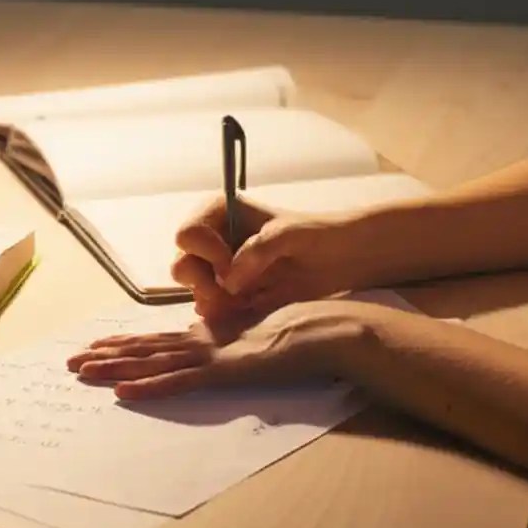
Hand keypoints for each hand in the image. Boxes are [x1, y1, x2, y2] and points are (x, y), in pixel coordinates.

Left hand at [65, 300, 367, 399]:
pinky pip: (178, 382)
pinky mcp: (223, 370)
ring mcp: (211, 354)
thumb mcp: (260, 338)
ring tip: (82, 372)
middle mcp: (203, 340)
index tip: (97, 346)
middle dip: (106, 355)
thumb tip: (222, 349)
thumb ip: (237, 345)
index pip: (158, 340)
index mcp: (211, 334)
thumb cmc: (302, 332)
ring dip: (114, 368)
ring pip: (152, 362)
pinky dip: (149, 387)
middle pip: (145, 348)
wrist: (324, 328)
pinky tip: (123, 392)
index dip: (125, 344)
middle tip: (71, 362)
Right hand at [172, 197, 367, 318]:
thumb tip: (229, 279)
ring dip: (213, 301)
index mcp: (220, 212)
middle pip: (182, 264)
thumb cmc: (320, 234)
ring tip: (242, 302)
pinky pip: (212, 310)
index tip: (230, 263)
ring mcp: (221, 269)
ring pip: (194, 290)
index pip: (187, 234)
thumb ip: (258, 250)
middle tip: (232, 291)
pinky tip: (245, 311)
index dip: (205, 253)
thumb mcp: (291, 234)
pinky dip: (223, 315)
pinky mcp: (233, 295)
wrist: (345, 258)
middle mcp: (214, 239)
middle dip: (203, 282)